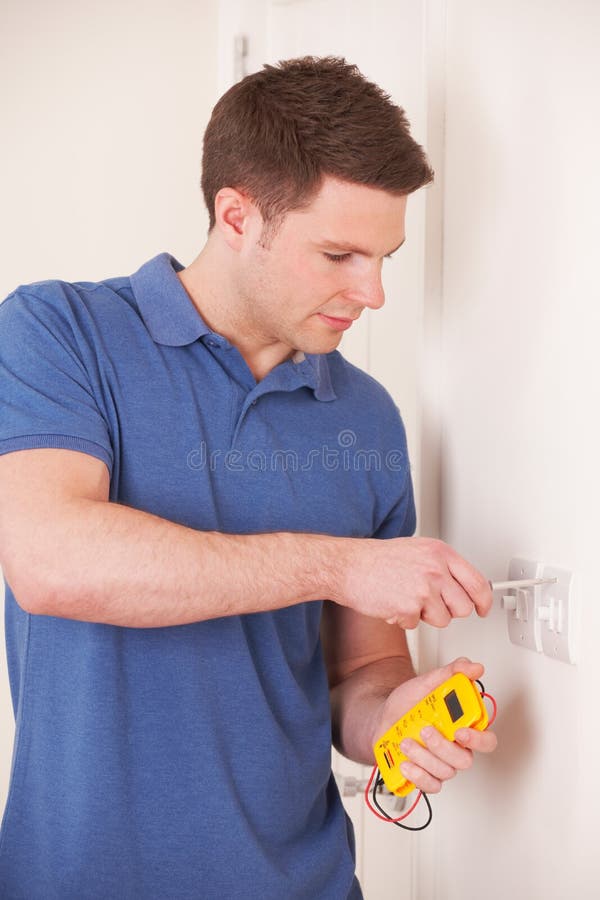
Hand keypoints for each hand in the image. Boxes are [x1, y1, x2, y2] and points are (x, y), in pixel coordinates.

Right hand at [339, 536, 492, 627]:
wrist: (348, 565)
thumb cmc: (377, 559)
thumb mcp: (418, 551)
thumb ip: (442, 566)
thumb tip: (463, 585)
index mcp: (440, 553)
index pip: (477, 582)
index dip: (483, 601)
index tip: (482, 609)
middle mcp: (436, 569)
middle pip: (463, 607)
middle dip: (448, 611)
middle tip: (430, 604)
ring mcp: (424, 588)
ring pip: (443, 619)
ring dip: (425, 616)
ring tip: (407, 599)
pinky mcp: (410, 606)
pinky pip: (417, 624)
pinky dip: (404, 619)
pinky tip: (394, 603)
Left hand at [372, 657, 497, 793]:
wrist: (381, 717)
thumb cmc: (408, 703)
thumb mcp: (427, 682)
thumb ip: (451, 672)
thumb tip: (473, 667)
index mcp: (462, 726)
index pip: (486, 740)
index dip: (479, 740)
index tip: (461, 730)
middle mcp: (455, 748)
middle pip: (465, 760)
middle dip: (443, 747)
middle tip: (426, 730)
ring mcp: (441, 763)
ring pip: (445, 772)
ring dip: (423, 756)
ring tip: (406, 740)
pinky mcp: (425, 774)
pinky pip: (430, 786)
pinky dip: (418, 775)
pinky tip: (406, 762)